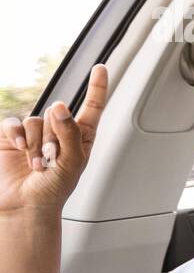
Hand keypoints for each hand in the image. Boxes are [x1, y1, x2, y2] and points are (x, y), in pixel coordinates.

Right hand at [1, 64, 108, 214]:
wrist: (26, 205)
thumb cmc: (54, 189)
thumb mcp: (72, 163)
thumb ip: (70, 134)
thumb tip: (60, 106)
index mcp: (81, 136)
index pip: (92, 107)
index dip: (97, 87)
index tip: (101, 67)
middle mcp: (58, 130)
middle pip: (57, 114)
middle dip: (54, 139)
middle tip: (52, 162)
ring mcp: (35, 133)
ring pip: (35, 120)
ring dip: (36, 144)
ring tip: (38, 165)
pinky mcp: (13, 136)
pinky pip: (14, 123)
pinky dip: (17, 135)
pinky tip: (20, 149)